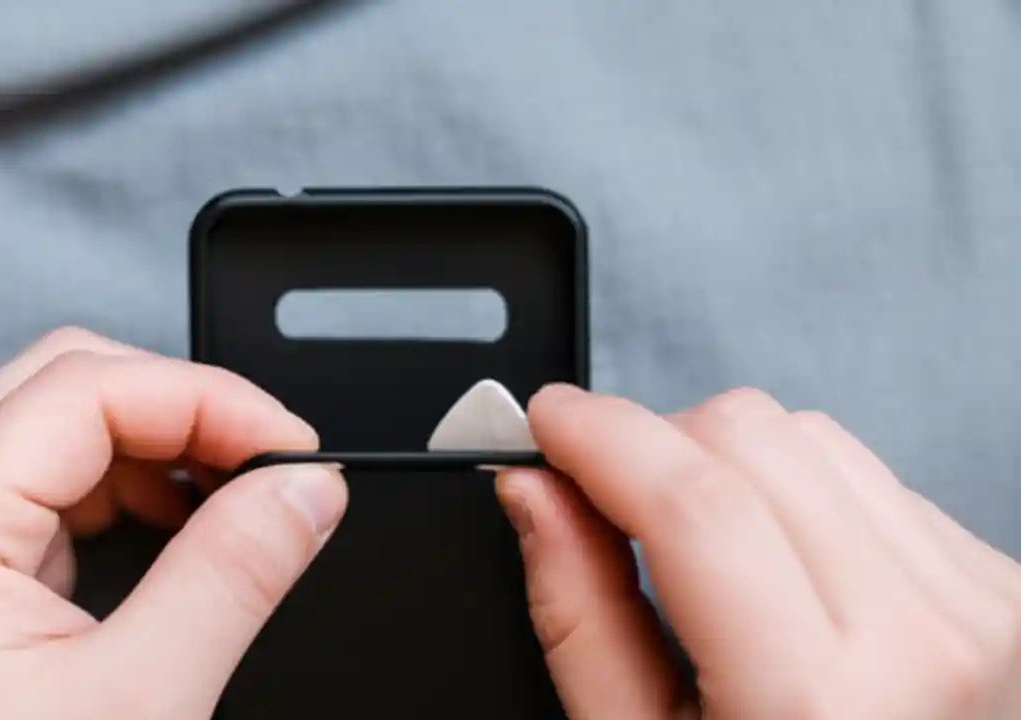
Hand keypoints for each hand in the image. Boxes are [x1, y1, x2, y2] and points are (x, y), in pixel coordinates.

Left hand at [0, 328, 347, 718]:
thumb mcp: (142, 703)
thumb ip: (233, 575)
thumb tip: (305, 490)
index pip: (87, 388)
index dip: (207, 398)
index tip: (291, 448)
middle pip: (64, 384)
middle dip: (182, 407)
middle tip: (269, 461)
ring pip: (55, 426)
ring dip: (157, 445)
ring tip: (236, 496)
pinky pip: (45, 488)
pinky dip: (126, 491)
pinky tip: (180, 528)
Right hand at [498, 385, 1020, 718]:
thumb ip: (579, 614)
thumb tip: (536, 491)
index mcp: (817, 705)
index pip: (694, 503)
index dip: (602, 435)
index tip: (549, 419)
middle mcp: (922, 641)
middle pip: (751, 438)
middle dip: (656, 445)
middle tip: (611, 499)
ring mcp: (978, 607)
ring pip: (811, 437)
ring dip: (728, 464)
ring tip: (703, 548)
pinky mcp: (1000, 586)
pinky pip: (869, 475)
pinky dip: (797, 493)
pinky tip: (779, 565)